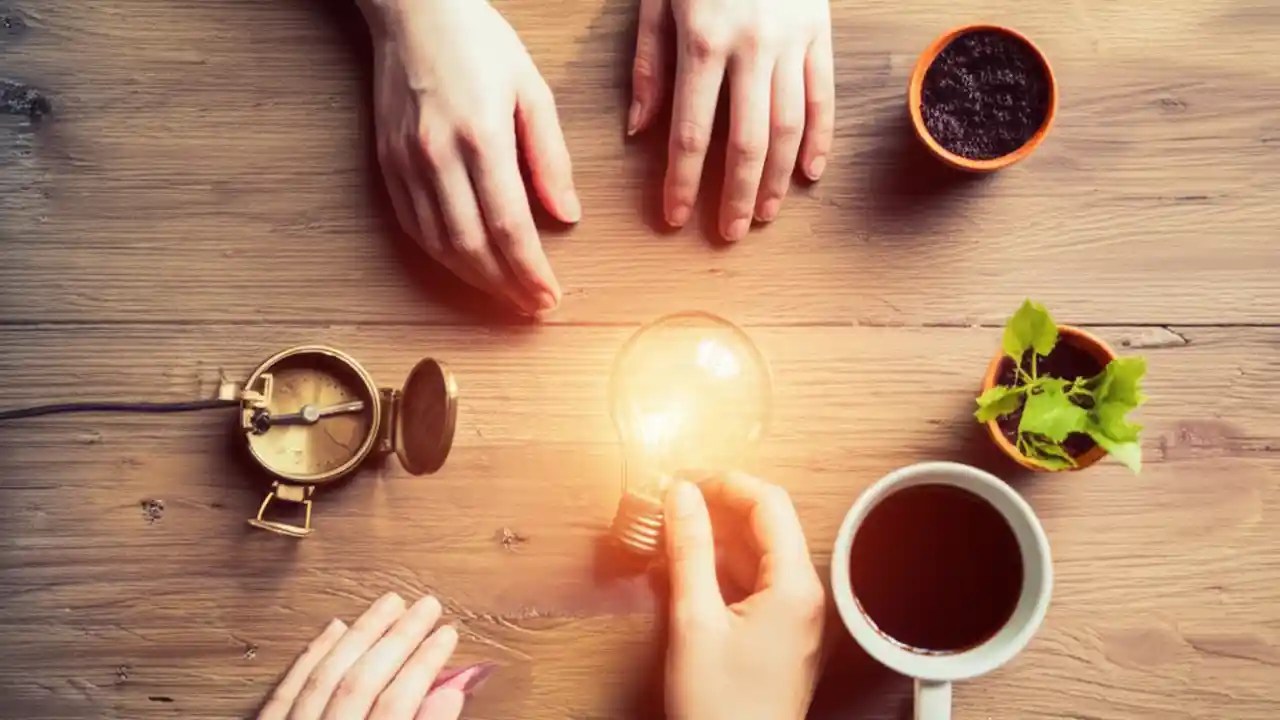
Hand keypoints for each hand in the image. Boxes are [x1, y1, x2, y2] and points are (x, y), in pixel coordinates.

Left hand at [258, 592, 489, 719]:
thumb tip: (453, 691)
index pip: (398, 705)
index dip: (426, 666)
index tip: (450, 634)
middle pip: (362, 682)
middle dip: (400, 639)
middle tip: (429, 605)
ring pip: (327, 676)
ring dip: (361, 634)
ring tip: (391, 602)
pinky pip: (286, 689)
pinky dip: (312, 655)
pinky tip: (335, 627)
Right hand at [362, 0, 580, 313]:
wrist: (413, 10)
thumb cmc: (479, 42)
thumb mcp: (533, 90)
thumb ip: (550, 158)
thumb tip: (566, 216)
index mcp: (481, 136)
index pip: (509, 227)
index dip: (530, 271)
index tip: (550, 296)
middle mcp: (437, 155)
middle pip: (472, 248)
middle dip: (506, 287)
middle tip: (533, 307)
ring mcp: (406, 163)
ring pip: (439, 245)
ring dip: (475, 280)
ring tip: (506, 295)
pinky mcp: (387, 165)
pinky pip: (415, 227)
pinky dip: (443, 256)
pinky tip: (468, 266)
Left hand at [629, 0, 834, 240]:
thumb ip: (649, 65)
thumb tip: (638, 131)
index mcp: (703, 41)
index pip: (690, 132)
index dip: (682, 182)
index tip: (674, 219)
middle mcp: (752, 48)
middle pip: (746, 142)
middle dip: (736, 195)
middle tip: (729, 234)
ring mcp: (793, 41)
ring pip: (790, 126)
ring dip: (778, 178)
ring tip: (765, 214)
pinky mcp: (821, 32)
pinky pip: (824, 96)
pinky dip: (821, 139)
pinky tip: (810, 174)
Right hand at [663, 474, 825, 719]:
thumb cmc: (722, 708)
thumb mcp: (695, 620)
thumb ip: (689, 550)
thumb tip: (681, 495)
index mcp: (795, 586)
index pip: (769, 503)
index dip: (724, 482)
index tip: (684, 479)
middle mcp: (804, 596)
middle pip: (764, 526)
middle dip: (716, 507)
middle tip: (669, 501)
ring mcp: (792, 616)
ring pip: (755, 554)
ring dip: (714, 538)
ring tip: (668, 532)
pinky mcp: (777, 634)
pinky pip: (751, 583)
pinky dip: (718, 569)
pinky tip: (683, 570)